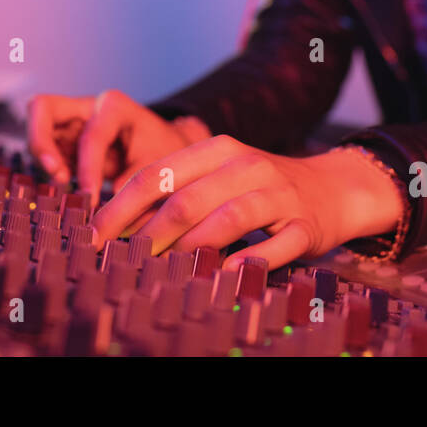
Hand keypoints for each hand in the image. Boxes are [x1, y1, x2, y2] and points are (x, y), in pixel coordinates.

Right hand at [25, 90, 210, 193]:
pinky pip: (44, 150)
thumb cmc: (165, 154)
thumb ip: (132, 187)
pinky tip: (64, 187)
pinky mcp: (66, 141)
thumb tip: (104, 212)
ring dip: (42, 158)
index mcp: (114, 107)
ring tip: (61, 184)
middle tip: (56, 175)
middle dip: (40, 143)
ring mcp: (73, 122)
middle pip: (42, 109)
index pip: (90, 135)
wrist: (168, 151)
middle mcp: (87, 107)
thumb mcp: (157, 168)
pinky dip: (48, 169)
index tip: (91, 199)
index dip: (87, 170)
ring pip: (37, 128)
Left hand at [90, 135, 405, 270]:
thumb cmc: (260, 186)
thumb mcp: (219, 175)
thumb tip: (117, 226)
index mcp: (216, 150)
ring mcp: (278, 194)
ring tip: (164, 271)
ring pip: (229, 218)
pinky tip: (224, 277)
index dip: (121, 207)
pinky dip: (249, 261)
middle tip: (123, 263)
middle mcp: (246, 165)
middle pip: (187, 199)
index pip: (157, 175)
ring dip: (192, 248)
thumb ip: (177, 192)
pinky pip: (275, 244)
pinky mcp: (304, 225)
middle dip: (149, 235)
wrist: (333, 187)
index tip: (93, 236)